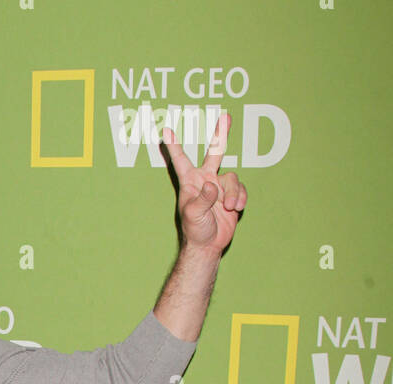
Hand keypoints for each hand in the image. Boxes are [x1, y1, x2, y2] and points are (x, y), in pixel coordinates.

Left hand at [162, 113, 246, 256]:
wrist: (208, 244)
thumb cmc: (194, 230)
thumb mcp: (193, 215)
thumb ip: (202, 199)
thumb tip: (212, 185)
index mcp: (190, 182)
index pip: (181, 160)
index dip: (174, 146)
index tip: (166, 130)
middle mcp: (206, 179)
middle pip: (215, 152)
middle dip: (221, 134)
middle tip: (226, 116)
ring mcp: (220, 186)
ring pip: (232, 177)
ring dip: (233, 193)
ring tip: (230, 207)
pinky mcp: (232, 195)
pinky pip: (240, 188)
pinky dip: (240, 197)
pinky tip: (236, 208)